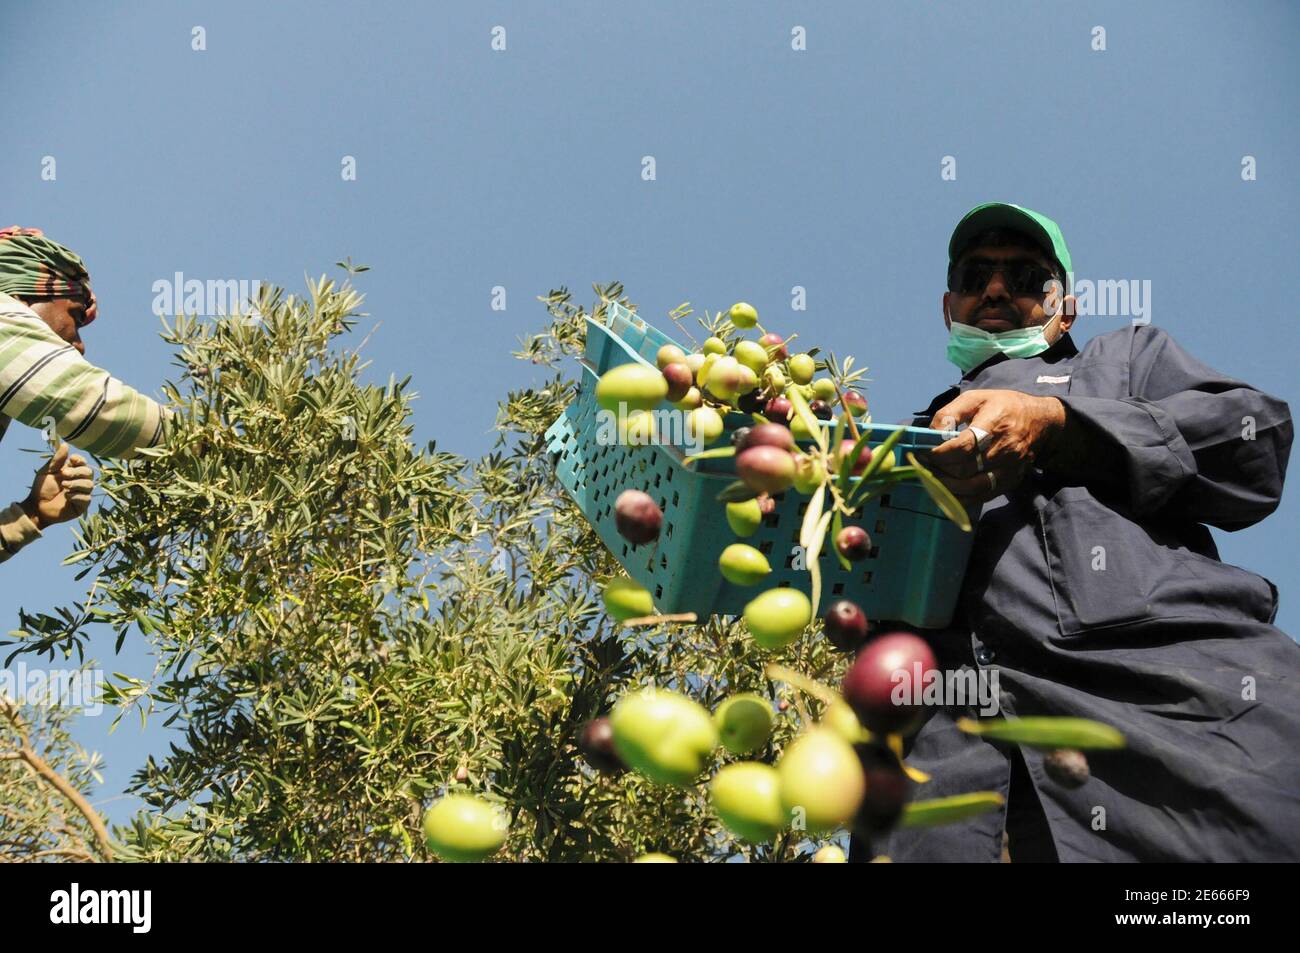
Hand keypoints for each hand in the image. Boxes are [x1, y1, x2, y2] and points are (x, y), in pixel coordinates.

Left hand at [21, 444, 94, 529]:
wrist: (37, 507)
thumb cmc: (41, 489)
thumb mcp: (47, 472)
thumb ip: (57, 460)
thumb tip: (65, 444)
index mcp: (72, 472)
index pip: (83, 463)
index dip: (80, 460)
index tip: (72, 460)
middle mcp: (79, 481)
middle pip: (89, 472)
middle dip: (77, 472)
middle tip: (64, 475)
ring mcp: (82, 493)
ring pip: (89, 485)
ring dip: (76, 484)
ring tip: (64, 486)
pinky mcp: (82, 505)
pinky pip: (86, 498)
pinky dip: (76, 496)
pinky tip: (66, 497)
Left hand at [922, 390, 1065, 502]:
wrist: (1040, 420)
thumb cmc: (1003, 406)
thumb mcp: (975, 398)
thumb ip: (950, 413)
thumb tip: (931, 433)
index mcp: (994, 423)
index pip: (963, 447)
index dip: (939, 454)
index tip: (922, 454)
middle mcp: (1005, 449)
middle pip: (965, 469)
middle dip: (938, 471)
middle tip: (921, 468)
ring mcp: (1010, 468)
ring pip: (973, 487)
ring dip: (947, 488)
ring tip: (930, 481)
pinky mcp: (1011, 481)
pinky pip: (983, 496)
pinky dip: (962, 498)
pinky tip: (946, 493)